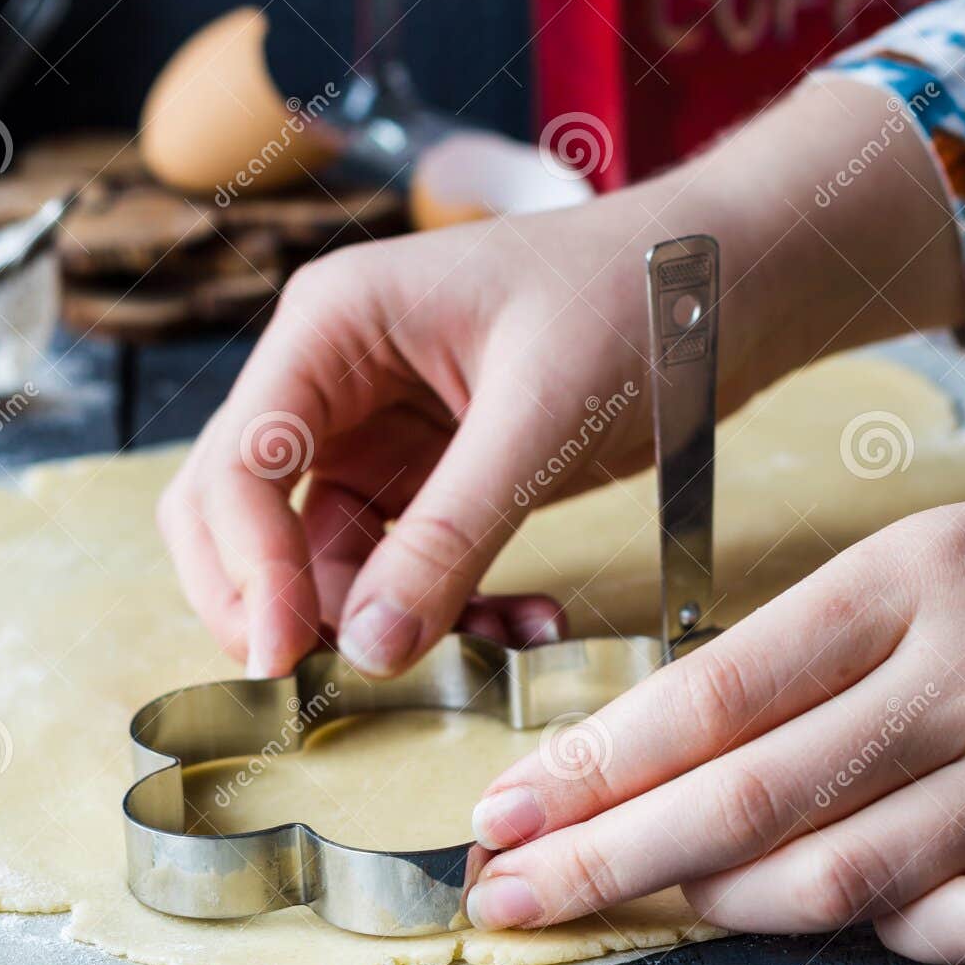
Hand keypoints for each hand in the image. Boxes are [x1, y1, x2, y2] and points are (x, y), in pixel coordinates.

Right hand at [159, 74, 961, 679]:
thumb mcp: (543, 417)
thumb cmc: (637, 299)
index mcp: (335, 323)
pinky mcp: (426, 472)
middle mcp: (333, 374)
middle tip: (320, 682)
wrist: (727, 282)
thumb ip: (451, 535)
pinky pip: (393, 565)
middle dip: (269, 598)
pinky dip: (438, 609)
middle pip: (237, 507)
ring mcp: (374, 426)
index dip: (246, 566)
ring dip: (375, 619)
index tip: (284, 657)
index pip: (241, 459)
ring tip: (489, 644)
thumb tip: (368, 650)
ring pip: (316, 553)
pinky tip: (520, 621)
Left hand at [465, 505, 964, 963]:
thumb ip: (802, 656)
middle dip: (609, 856)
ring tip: (641, 894)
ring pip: (832, 876)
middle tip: (510, 890)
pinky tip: (810, 901)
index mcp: (905, 579)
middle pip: (748, 795)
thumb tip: (650, 757)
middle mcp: (960, 673)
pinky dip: (860, 927)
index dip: (596, 764)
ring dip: (713, 902)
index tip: (507, 806)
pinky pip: (935, 922)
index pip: (715, 691)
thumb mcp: (907, 571)